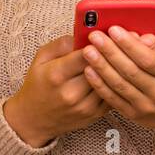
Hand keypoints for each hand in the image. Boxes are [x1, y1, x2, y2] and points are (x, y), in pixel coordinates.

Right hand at [3, 34, 119, 147]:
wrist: (33, 120)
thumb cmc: (37, 85)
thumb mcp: (40, 59)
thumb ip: (60, 44)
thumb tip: (82, 35)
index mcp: (56, 75)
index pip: (85, 54)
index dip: (97, 43)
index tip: (103, 35)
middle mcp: (71, 93)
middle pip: (100, 68)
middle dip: (109, 54)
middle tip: (119, 41)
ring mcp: (84, 107)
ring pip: (109, 82)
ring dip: (116, 68)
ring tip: (121, 56)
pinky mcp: (93, 116)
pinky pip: (112, 95)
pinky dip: (116, 84)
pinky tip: (118, 74)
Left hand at [79, 25, 154, 154]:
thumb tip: (139, 36)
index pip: (148, 58)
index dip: (129, 44)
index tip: (114, 29)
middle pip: (130, 70)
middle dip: (110, 51)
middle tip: (94, 36)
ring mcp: (146, 105)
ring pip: (119, 84)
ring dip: (101, 66)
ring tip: (88, 50)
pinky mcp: (134, 114)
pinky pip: (113, 99)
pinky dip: (100, 84)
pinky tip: (89, 70)